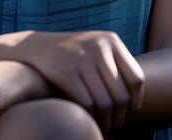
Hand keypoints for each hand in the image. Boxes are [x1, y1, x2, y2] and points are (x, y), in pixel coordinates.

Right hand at [7, 30, 145, 133]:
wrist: (34, 45)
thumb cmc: (72, 54)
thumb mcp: (96, 50)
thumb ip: (115, 65)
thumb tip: (136, 96)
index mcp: (112, 41)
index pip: (136, 79)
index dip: (136, 102)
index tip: (130, 115)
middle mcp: (99, 47)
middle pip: (121, 94)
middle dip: (120, 118)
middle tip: (116, 128)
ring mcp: (81, 58)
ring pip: (104, 102)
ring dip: (106, 122)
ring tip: (105, 129)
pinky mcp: (63, 71)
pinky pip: (86, 103)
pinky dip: (90, 118)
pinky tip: (89, 122)